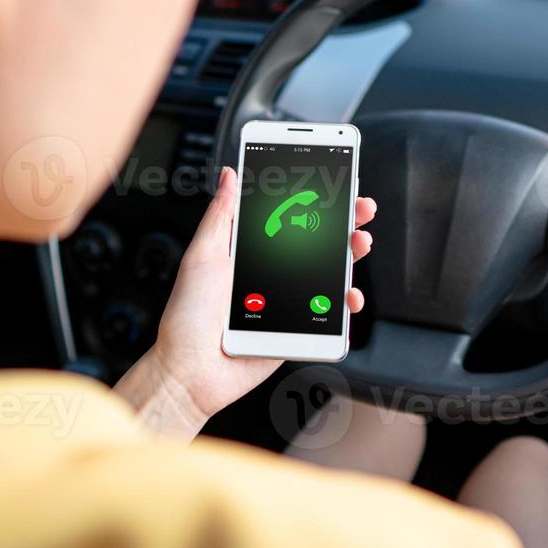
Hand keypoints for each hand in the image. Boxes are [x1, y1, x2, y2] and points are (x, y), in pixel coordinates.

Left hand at [115, 166, 375, 438]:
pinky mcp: (297, 329)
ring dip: (352, 256)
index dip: (313, 202)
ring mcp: (287, 301)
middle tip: (359, 209)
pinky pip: (330, 314)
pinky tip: (349, 295)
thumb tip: (230, 177)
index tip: (334, 186)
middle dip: (344, 222)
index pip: (289, 219)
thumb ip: (221, 215)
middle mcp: (272, 274)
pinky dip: (346, 304)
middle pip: (317, 243)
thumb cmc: (188, 318)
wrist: (192, 371)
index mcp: (250, 252)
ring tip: (359, 244)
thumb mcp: (202, 256)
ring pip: (330, 274)